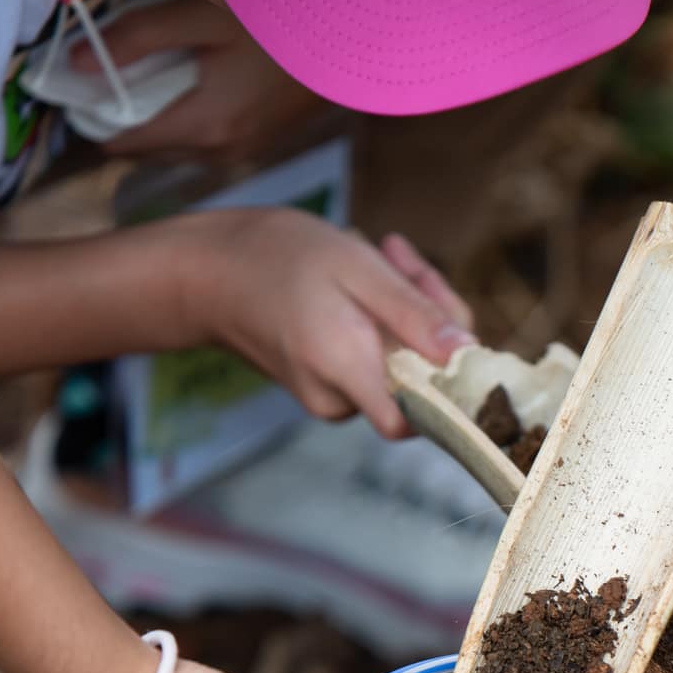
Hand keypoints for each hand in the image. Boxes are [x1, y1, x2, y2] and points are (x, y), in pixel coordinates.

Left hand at [72, 0, 325, 160]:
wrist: (348, 39)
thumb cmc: (277, 22)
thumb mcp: (201, 16)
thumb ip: (137, 39)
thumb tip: (77, 63)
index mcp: (203, 126)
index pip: (120, 143)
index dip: (92, 113)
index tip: (82, 81)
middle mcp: (219, 153)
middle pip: (143, 149)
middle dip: (123, 114)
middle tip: (118, 69)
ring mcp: (239, 152)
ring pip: (171, 147)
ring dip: (155, 117)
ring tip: (156, 74)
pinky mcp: (253, 144)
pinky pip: (199, 141)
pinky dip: (184, 118)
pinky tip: (194, 82)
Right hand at [166, 210, 472, 437]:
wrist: (205, 272)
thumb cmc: (276, 258)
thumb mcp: (356, 268)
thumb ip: (413, 313)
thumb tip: (467, 352)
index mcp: (347, 370)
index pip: (420, 418)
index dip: (451, 379)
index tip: (450, 322)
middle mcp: (339, 399)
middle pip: (418, 376)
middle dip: (425, 311)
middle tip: (397, 253)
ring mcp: (329, 397)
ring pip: (398, 360)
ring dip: (401, 305)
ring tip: (373, 253)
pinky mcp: (325, 385)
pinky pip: (373, 357)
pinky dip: (377, 315)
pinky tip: (357, 276)